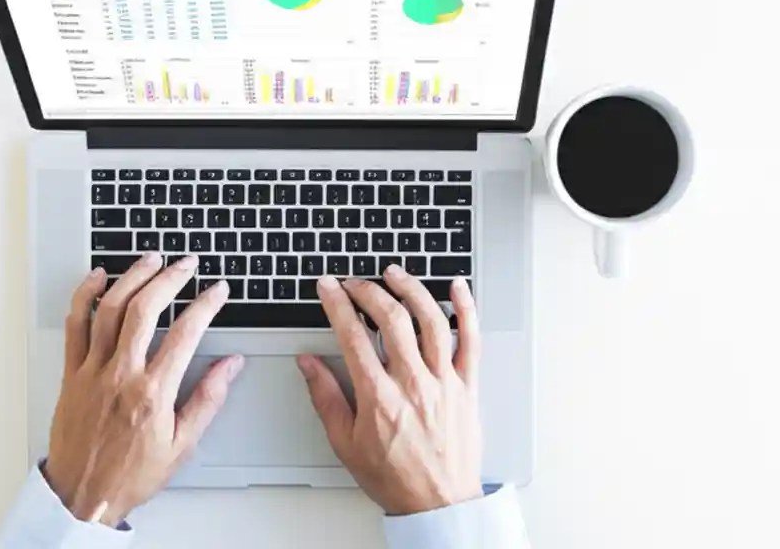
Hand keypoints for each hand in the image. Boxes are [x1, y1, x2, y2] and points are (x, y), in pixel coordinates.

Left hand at [44, 253, 242, 524]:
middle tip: (186, 264)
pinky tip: (98, 278)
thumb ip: (207, 400)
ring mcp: (92, 371)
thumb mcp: (182, 445)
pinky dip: (85, 296)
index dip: (206, 305)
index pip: (186, 333)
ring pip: (110, 309)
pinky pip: (75, 325)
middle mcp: (121, 375)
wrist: (83, 495)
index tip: (217, 291)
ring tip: (151, 260)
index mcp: (153, 393)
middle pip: (146, 309)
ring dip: (132, 277)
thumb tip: (230, 366)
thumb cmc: (131, 475)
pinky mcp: (71, 373)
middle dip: (170, 278)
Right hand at [297, 267, 482, 515]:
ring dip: (411, 290)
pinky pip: (472, 340)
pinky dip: (466, 309)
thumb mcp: (345, 443)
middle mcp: (414, 384)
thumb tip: (308, 363)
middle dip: (369, 291)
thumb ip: (326, 397)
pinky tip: (457, 287)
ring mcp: (445, 382)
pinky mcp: (468, 386)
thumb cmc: (394, 478)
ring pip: (431, 321)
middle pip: (392, 319)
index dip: (337, 304)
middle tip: (355, 283)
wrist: (438, 505)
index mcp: (380, 398)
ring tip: (394, 274)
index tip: (328, 287)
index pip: (353, 335)